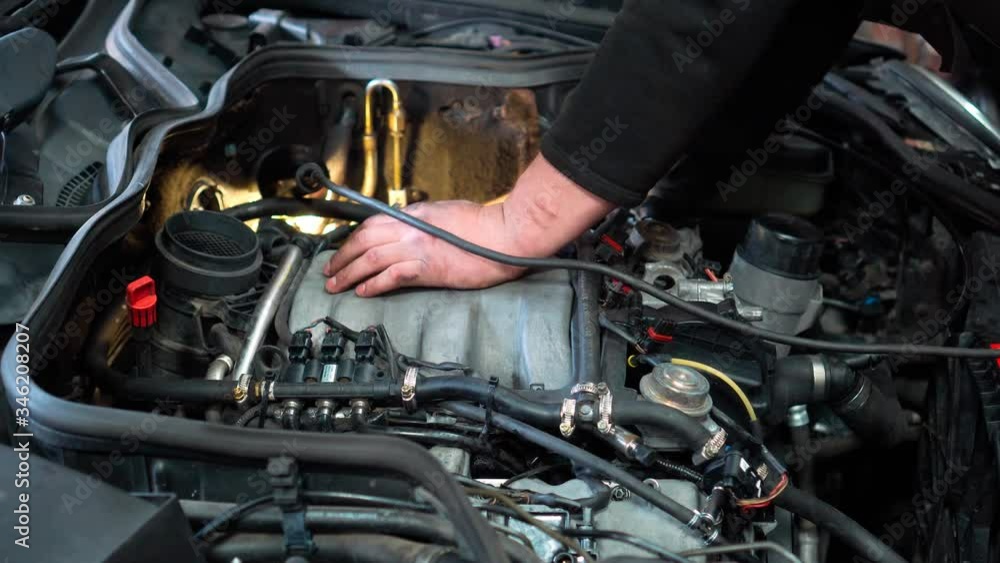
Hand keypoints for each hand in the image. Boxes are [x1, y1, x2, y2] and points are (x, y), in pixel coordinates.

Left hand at [324, 155, 615, 296]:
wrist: (505, 237)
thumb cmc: (484, 226)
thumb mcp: (446, 214)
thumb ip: (423, 221)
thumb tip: (407, 229)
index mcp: (414, 215)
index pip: (372, 225)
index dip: (352, 240)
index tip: (343, 251)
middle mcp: (410, 229)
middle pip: (364, 241)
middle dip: (342, 258)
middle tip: (330, 272)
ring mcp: (417, 248)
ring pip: (371, 259)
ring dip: (350, 274)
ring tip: (337, 286)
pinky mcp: (427, 268)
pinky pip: (390, 277)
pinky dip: (374, 285)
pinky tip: (364, 292)